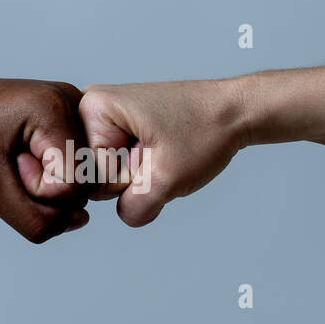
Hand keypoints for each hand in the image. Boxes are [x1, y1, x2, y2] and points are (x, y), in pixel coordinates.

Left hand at [0, 71, 92, 242]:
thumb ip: (37, 218)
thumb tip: (78, 221)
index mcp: (55, 107)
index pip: (75, 185)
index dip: (36, 190)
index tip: (3, 164)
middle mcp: (71, 101)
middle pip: (82, 180)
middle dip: (41, 187)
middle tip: (4, 162)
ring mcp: (68, 108)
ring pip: (75, 176)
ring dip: (39, 182)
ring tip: (7, 158)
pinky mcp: (60, 119)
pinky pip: (65, 166)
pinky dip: (40, 173)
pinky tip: (15, 158)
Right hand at [78, 78, 249, 226]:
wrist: (233, 112)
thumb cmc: (206, 131)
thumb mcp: (167, 178)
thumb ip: (134, 207)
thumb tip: (126, 215)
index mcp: (94, 108)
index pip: (94, 179)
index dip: (130, 180)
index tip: (156, 152)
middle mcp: (91, 108)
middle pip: (95, 177)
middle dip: (132, 178)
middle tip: (160, 153)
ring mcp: (104, 118)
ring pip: (109, 176)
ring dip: (140, 175)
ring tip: (163, 150)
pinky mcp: (118, 128)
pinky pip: (120, 167)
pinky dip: (144, 169)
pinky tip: (160, 151)